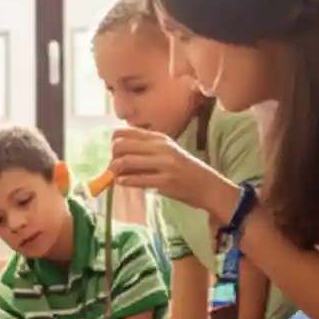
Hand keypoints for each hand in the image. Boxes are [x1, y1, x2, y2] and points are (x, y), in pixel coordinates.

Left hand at [109, 128, 237, 216]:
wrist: (206, 185)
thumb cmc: (183, 169)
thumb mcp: (165, 152)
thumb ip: (144, 150)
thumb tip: (115, 155)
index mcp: (158, 138)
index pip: (123, 132)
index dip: (114, 144)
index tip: (116, 155)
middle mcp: (160, 147)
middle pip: (120, 146)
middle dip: (112, 158)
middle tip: (113, 170)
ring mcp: (163, 164)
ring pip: (125, 162)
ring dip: (115, 172)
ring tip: (116, 178)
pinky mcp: (164, 181)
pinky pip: (135, 180)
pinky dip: (124, 181)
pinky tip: (123, 183)